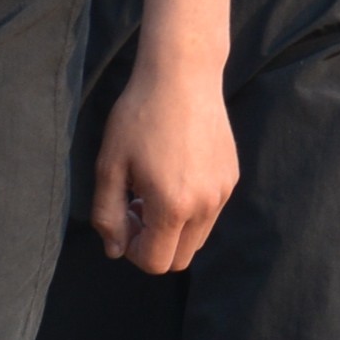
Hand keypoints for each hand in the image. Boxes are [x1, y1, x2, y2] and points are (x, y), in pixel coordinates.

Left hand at [90, 57, 237, 274]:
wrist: (182, 76)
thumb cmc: (139, 117)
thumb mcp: (110, 166)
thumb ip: (107, 215)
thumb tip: (114, 250)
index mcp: (173, 206)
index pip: (156, 263)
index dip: (133, 251)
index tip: (123, 218)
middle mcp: (205, 206)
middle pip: (180, 259)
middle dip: (154, 244)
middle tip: (136, 207)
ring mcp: (223, 193)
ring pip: (197, 238)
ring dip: (173, 229)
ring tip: (154, 190)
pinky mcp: (231, 178)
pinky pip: (210, 213)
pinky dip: (190, 210)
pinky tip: (174, 174)